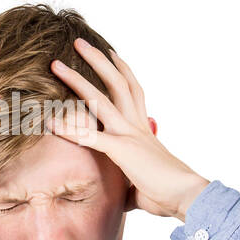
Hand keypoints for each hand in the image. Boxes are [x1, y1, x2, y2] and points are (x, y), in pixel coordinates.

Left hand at [49, 38, 209, 220]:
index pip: (134, 91)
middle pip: (118, 83)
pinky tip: (50, 121)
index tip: (111, 54)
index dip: (122, 71)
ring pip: (100, 99)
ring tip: (57, 64)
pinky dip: (69, 129)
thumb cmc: (169, 193)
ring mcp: (129, 135)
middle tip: (80, 43)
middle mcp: (137, 125)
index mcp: (144, 130)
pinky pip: (90, 137)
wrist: (188, 196)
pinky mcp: (122, 150)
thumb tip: (127, 192)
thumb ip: (133, 182)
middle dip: (98, 61)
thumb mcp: (146, 182)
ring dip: (77, 80)